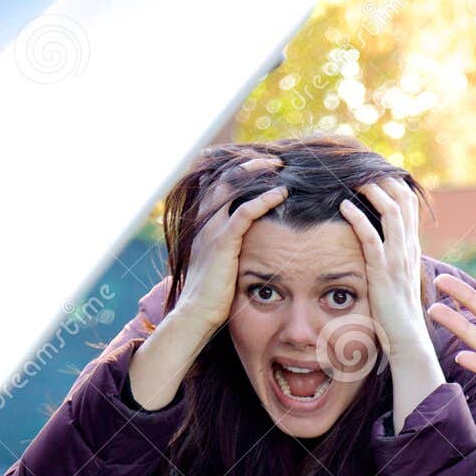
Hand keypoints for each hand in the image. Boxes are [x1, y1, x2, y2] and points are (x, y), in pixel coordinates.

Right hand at [174, 155, 288, 334]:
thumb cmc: (211, 297)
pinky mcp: (223, 243)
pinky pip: (244, 211)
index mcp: (203, 225)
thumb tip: (246, 250)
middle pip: (223, 177)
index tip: (258, 166)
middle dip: (248, 164)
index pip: (216, 185)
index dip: (235, 171)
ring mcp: (212, 230)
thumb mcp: (219, 266)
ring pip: (231, 186)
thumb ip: (228, 251)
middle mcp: (205, 222)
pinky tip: (280, 193)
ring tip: (278, 167)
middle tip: (272, 160)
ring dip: (256, 173)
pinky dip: (263, 199)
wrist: (196, 314)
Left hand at [338, 179, 433, 359]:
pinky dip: (357, 218)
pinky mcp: (383, 272)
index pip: (409, 204)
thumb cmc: (397, 313)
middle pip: (402, 199)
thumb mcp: (397, 279)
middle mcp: (408, 248)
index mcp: (411, 248)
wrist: (406, 340)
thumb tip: (377, 245)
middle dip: (383, 178)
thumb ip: (391, 259)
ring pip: (391, 212)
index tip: (374, 170)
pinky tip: (343, 206)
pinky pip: (371, 237)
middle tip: (362, 165)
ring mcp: (397, 259)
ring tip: (353, 178)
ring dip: (372, 191)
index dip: (393, 182)